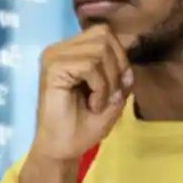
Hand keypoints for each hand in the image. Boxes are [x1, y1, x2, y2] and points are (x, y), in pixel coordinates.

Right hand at [29, 24, 132, 161]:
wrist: (62, 150)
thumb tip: (129, 64)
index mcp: (71, 52)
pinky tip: (92, 105)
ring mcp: (54, 57)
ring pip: (100, 49)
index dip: (120, 57)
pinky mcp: (53, 69)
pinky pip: (89, 65)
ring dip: (109, 80)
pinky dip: (100, 87)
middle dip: (117, 67)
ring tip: (99, 103)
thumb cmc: (83, 126)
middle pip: (104, 35)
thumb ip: (122, 77)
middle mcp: (60, 49)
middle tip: (110, 95)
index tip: (118, 87)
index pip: (104, 33)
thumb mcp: (112, 98)